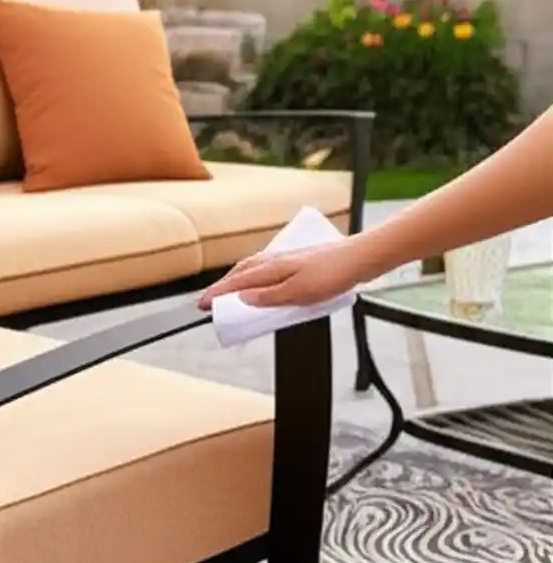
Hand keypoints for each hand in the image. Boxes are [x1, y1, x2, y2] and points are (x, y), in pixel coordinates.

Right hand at [198, 239, 367, 309]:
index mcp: (271, 268)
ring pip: (252, 269)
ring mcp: (286, 259)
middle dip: (223, 286)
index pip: (236, 282)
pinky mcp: (297, 262)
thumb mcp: (300, 293)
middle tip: (210, 300)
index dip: (217, 293)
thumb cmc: (332, 275)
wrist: (360, 258)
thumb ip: (270, 297)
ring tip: (230, 292)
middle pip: (240, 272)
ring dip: (237, 280)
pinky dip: (253, 277)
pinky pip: (265, 269)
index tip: (202, 304)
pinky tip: (261, 283)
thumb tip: (243, 299)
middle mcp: (274, 261)